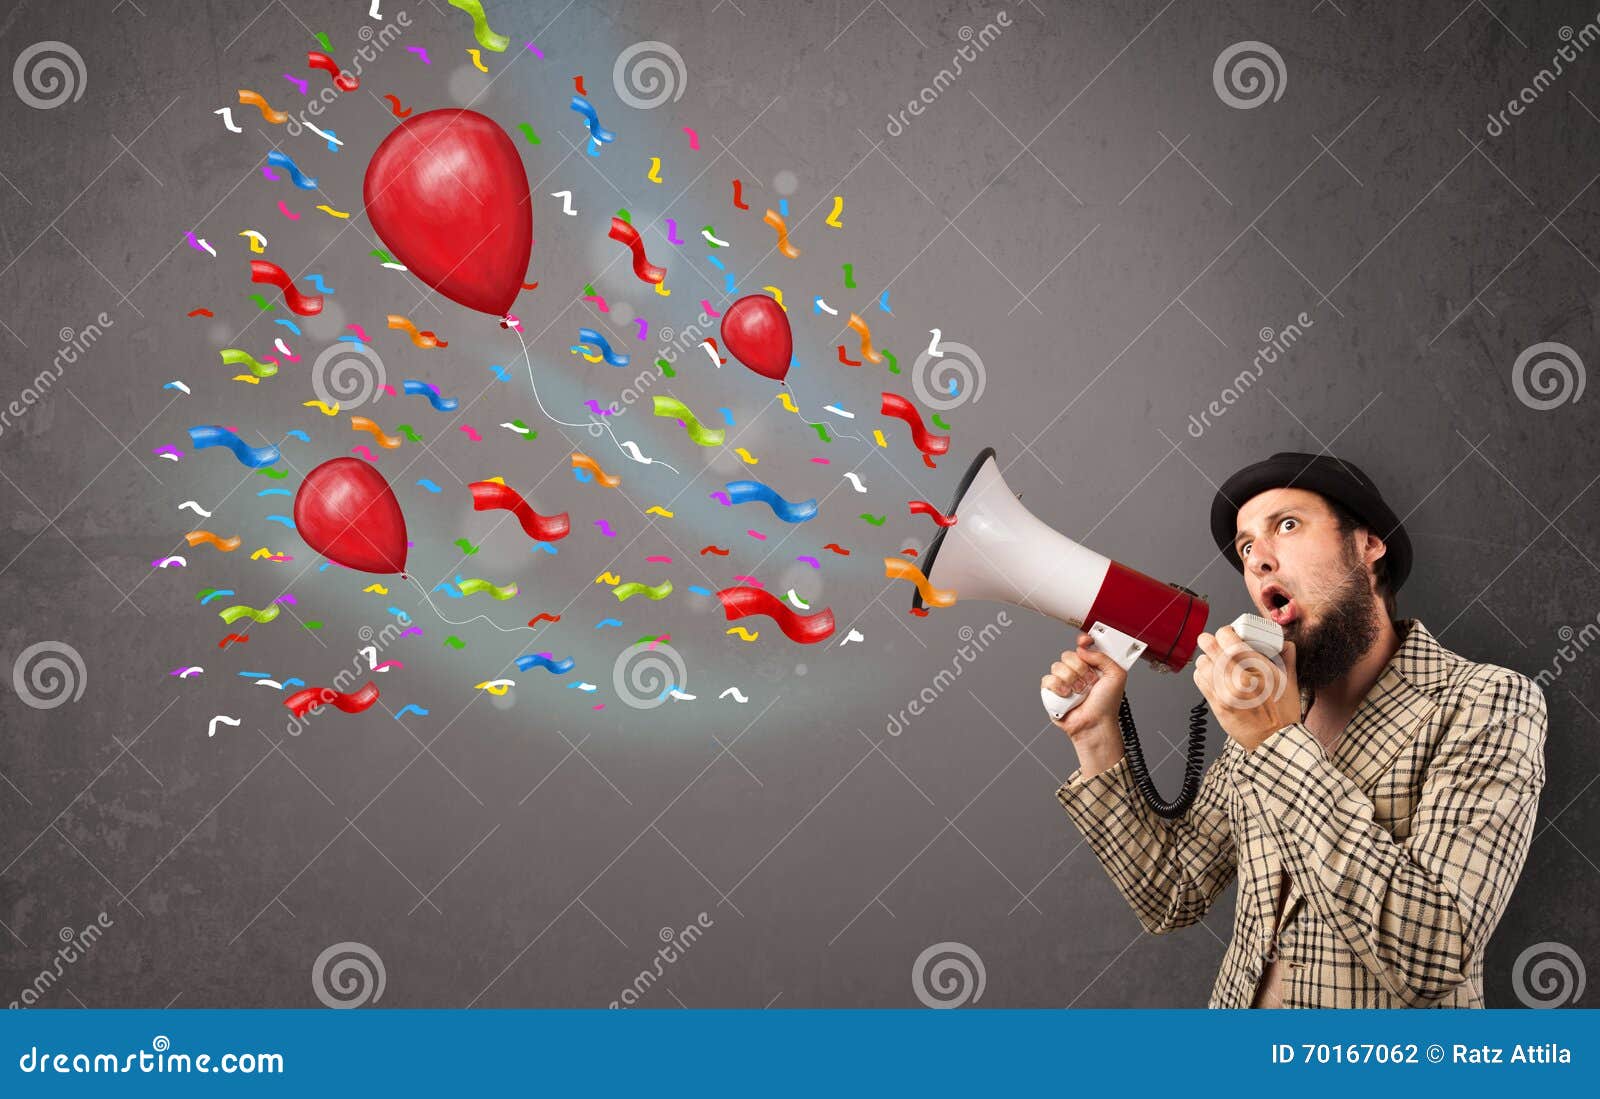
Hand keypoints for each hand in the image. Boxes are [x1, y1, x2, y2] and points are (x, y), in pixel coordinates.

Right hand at [1042, 632, 1126, 743]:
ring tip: (1079, 692)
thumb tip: (1083, 649)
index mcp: (1092, 665)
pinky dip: (1058, 688)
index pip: (1083, 645)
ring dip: (1071, 680)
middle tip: (1090, 681)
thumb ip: (1104, 657)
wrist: (1095, 724)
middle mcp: (1077, 671)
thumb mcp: (1117, 676)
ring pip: (1057, 666)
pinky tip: (1067, 696)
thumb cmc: (1106, 705)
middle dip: (1080, 668)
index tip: (1086, 641)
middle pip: (1068, 654)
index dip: (1083, 640)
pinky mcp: (1052, 691)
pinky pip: (1047, 679)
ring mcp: (1063, 681)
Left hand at [1192, 626, 1299, 750]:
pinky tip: (1210, 675)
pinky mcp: (1216, 704)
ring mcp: (1225, 693)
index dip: (1224, 631)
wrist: (1274, 741)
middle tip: (1214, 642)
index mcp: (1258, 668)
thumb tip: (1284, 642)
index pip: (1228, 637)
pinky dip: (1202, 673)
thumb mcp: (1290, 681)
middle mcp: (1239, 679)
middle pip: (1210, 646)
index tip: (1228, 633)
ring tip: (1213, 660)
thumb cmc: (1283, 713)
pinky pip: (1199, 679)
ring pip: (1201, 662)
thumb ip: (1286, 657)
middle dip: (1210, 641)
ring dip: (1206, 658)